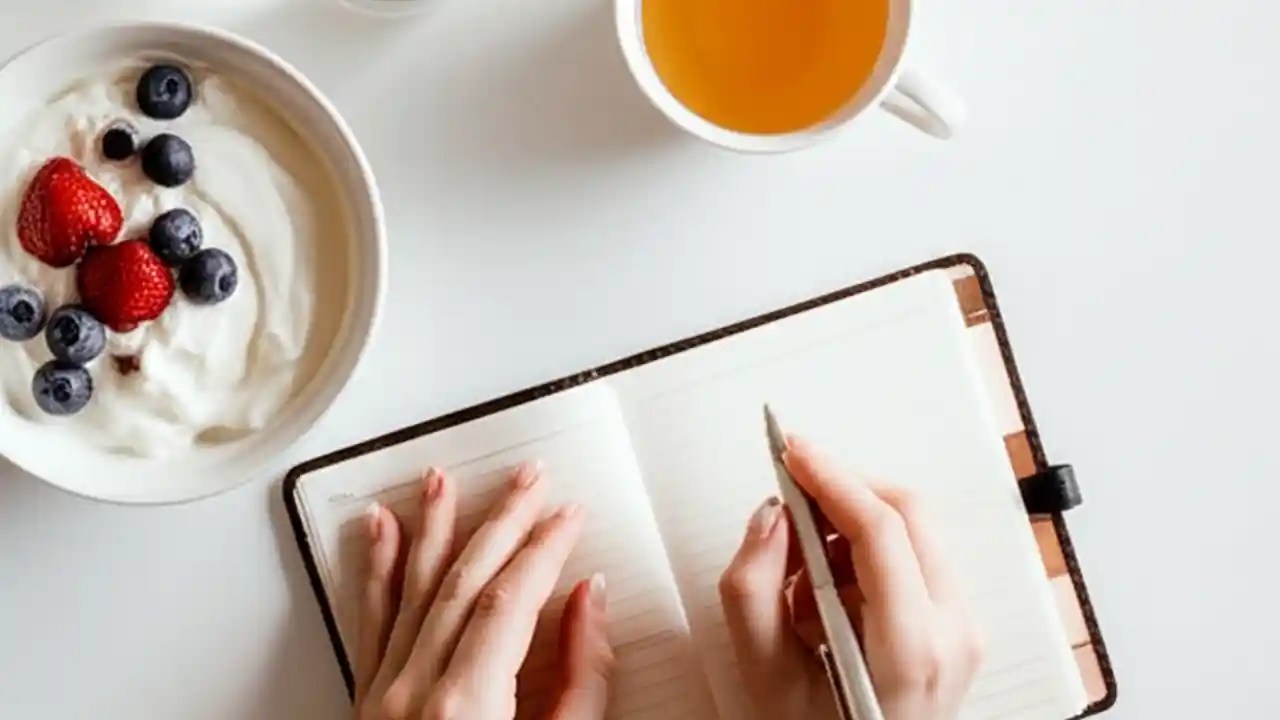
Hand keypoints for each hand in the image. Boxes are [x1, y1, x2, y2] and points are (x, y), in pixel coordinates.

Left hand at [355, 463, 613, 719]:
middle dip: (502, 521)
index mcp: (468, 706)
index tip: (568, 515)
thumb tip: (587, 600)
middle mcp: (416, 692)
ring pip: (411, 590)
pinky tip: (381, 529)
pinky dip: (377, 568)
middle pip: (464, 582)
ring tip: (440, 480)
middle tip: (528, 478)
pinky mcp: (367, 703)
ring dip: (432, 526)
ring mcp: (385, 697)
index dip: (545, 548)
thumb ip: (580, 678)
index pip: (511, 598)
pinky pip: (370, 622)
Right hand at [719, 436, 984, 719]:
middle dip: (843, 489)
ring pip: (915, 527)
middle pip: (909, 511)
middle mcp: (954, 633)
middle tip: (791, 493)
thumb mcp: (766, 675)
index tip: (793, 452)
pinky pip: (918, 554)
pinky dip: (868, 550)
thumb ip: (751, 590)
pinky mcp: (960, 622)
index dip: (832, 478)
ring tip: (801, 570)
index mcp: (911, 650)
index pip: (881, 530)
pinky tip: (829, 588)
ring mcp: (965, 627)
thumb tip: (770, 518)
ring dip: (852, 524)